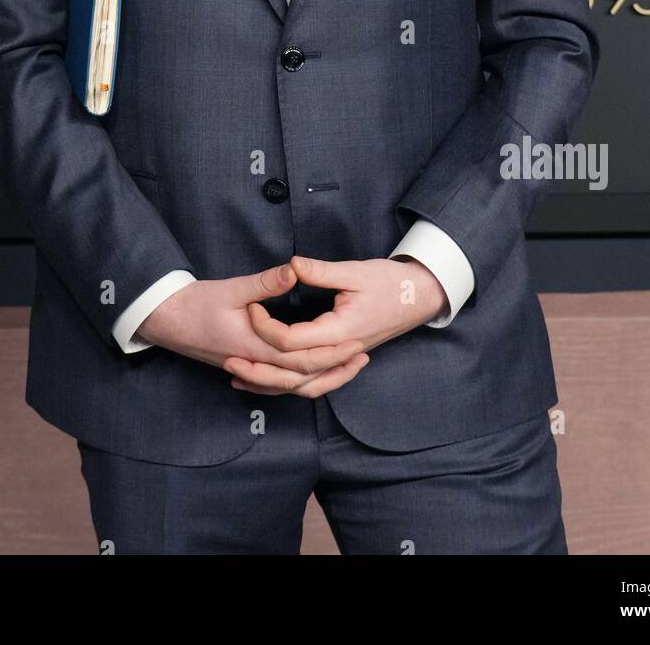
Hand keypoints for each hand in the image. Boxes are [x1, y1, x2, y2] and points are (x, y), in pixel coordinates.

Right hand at [136, 262, 369, 397]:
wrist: (166, 321)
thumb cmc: (196, 304)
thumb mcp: (232, 288)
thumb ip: (265, 282)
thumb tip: (294, 270)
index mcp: (256, 347)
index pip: (303, 358)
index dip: (333, 353)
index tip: (357, 341)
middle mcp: (256, 364)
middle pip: (303, 377)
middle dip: (335, 368)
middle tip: (362, 355)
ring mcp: (249, 369)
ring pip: (291, 385)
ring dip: (320, 378)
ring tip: (345, 368)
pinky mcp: (244, 367)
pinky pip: (276, 383)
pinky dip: (297, 382)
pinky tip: (309, 376)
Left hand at [232, 254, 447, 388]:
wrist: (420, 297)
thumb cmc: (390, 283)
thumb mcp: (354, 271)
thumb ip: (320, 271)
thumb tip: (292, 265)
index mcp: (341, 331)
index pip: (294, 340)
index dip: (267, 327)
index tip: (251, 308)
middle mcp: (342, 351)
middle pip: (294, 370)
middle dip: (260, 367)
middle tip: (229, 357)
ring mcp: (344, 358)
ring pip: (304, 383)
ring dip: (272, 384)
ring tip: (242, 380)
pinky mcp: (344, 358)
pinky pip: (316, 381)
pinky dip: (292, 384)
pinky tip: (273, 381)